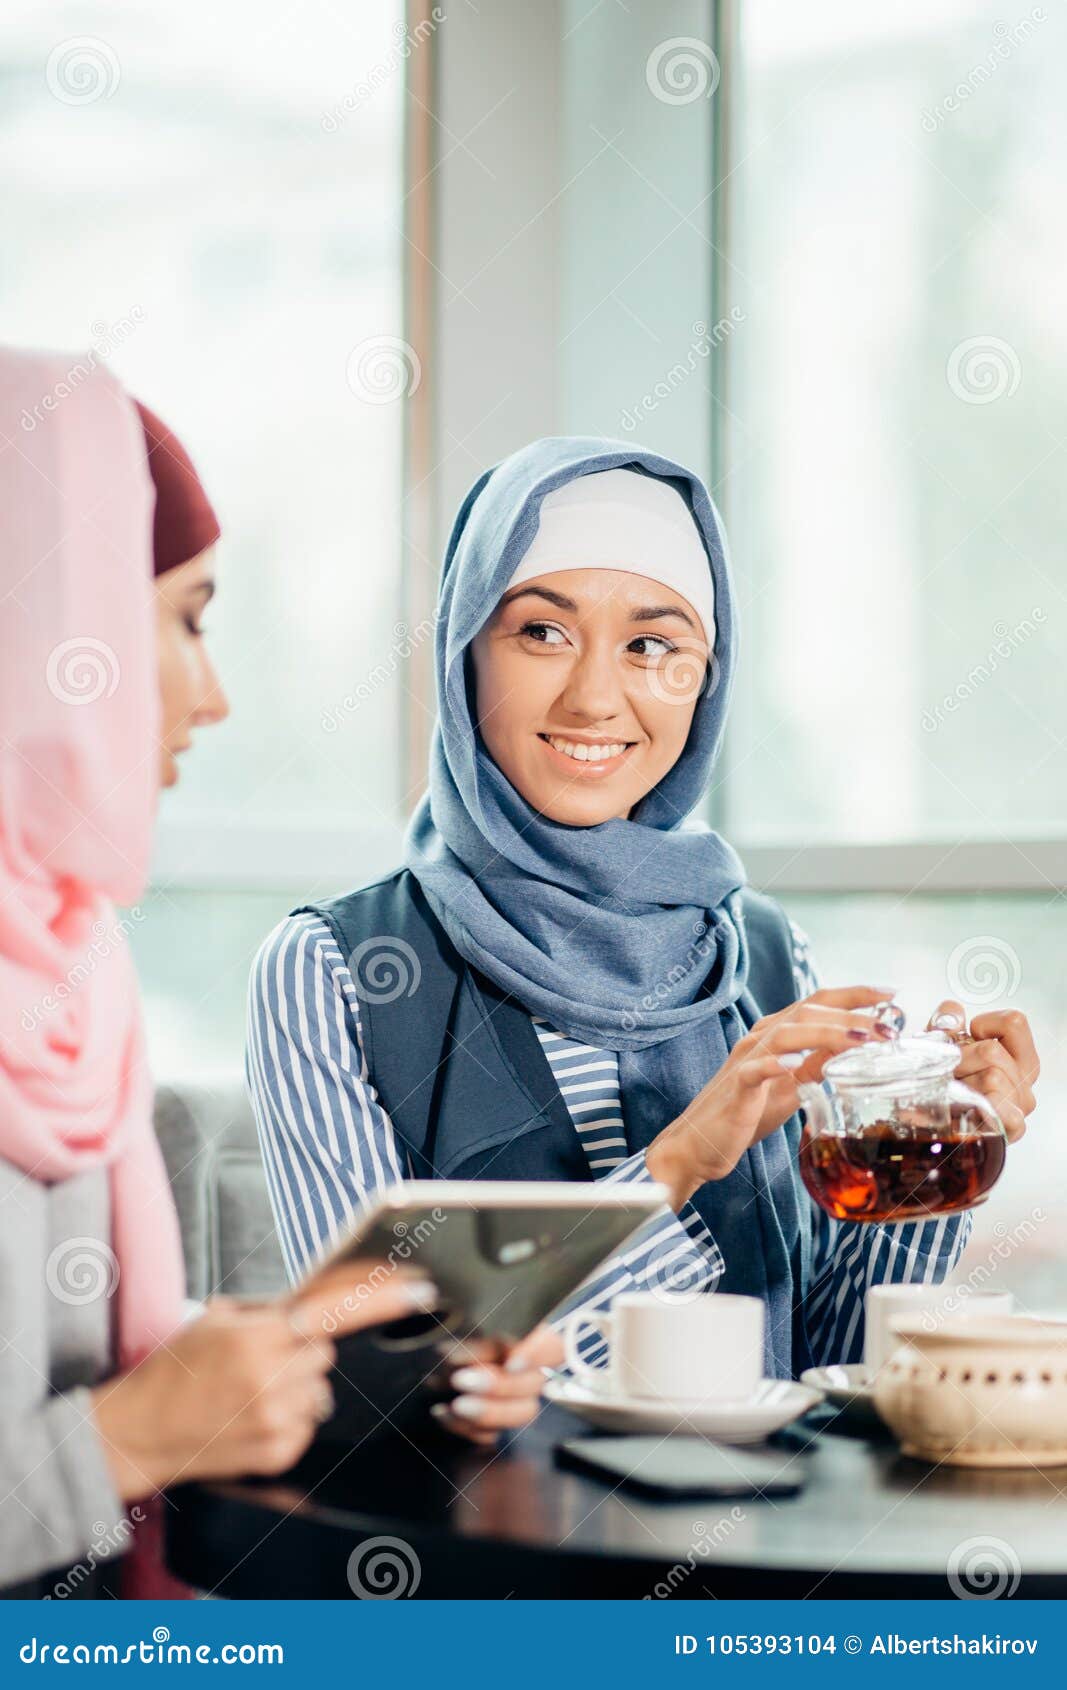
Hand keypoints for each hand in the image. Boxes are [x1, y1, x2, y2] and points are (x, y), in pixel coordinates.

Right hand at [90, 1260, 436, 1501]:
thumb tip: (326, 1294)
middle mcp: (273, 1377)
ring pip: (320, 1388)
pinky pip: (309, 1422)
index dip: (383, 1297)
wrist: (139, 1431)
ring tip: (250, 1391)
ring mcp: (279, 1419)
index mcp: (258, 1335)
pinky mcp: (280, 1452)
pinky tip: (252, 1416)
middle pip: (325, 1351)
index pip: (336, 1310)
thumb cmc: (175, 1369)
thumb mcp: (217, 1319)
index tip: (419, 1288)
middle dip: (303, 1349)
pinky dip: (290, 1416)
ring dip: (296, 1384)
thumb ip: (271, 1309)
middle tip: (262, 1356)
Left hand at [430, 1325, 563, 1445]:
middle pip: (535, 1383)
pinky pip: (494, 1434)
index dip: (537, 1355)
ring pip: (522, 1412)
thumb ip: (472, 1317)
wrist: (421, 1350)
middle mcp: (529, 1366)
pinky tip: (442, 1412)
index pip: (552, 1344)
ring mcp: (516, 1397)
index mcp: (530, 1332)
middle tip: (461, 1380)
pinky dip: (467, 1427)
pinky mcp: (496, 1423)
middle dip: (498, 1384)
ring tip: (455, 1405)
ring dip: (489, 1411)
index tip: (511, 1363)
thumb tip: (459, 1324)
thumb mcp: (459, 1312)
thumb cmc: (444, 1322)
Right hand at [647, 985, 894, 1208]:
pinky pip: (754, 1071)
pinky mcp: (736, 1089)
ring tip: (861, 1040)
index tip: (890, 995)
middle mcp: (760, 1038)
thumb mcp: (792, 1087)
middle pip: (808, 1011)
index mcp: (775, 1034)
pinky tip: (796, 1065)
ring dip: (826, 1033)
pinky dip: (775, 1064)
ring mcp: (746, 1060)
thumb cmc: (746, 1113)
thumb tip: (856, 1049)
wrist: (698, 1144)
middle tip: (890, 1027)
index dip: (854, 995)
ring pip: (786, 1033)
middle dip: (852, 1015)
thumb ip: (818, 1065)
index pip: (818, 1002)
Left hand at [927, 998, 1038, 1142]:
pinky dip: (979, 1107)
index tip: (966, 1039)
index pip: (1014, 1022)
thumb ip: (946, 1022)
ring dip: (962, 1084)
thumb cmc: (943, 1082)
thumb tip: (952, 1012)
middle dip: (960, 1060)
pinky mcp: (1010, 1129)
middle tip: (950, 1074)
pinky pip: (1001, 1110)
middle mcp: (1023, 1079)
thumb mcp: (939, 1043)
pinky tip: (965, 1110)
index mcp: (1016, 1054)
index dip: (983, 1025)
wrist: (932, 1120)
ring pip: (992, 1077)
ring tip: (953, 1094)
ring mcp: (1019, 1105)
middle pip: (992, 1051)